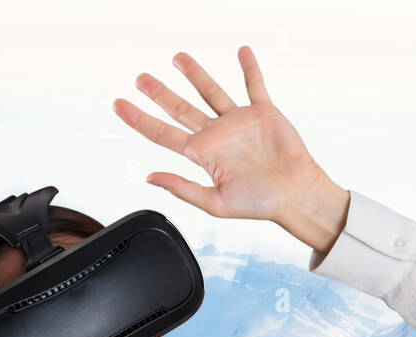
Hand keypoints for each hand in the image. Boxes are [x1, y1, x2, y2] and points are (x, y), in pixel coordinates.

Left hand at [113, 44, 344, 244]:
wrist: (296, 195)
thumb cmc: (260, 204)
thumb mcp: (215, 204)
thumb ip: (182, 189)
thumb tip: (150, 178)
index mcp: (203, 155)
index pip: (162, 133)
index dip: (139, 119)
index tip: (119, 106)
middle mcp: (217, 135)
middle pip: (180, 108)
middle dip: (158, 93)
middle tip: (140, 78)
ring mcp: (238, 122)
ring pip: (210, 91)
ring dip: (195, 74)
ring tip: (177, 58)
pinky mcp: (263, 113)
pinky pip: (254, 85)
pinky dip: (249, 68)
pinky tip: (242, 52)